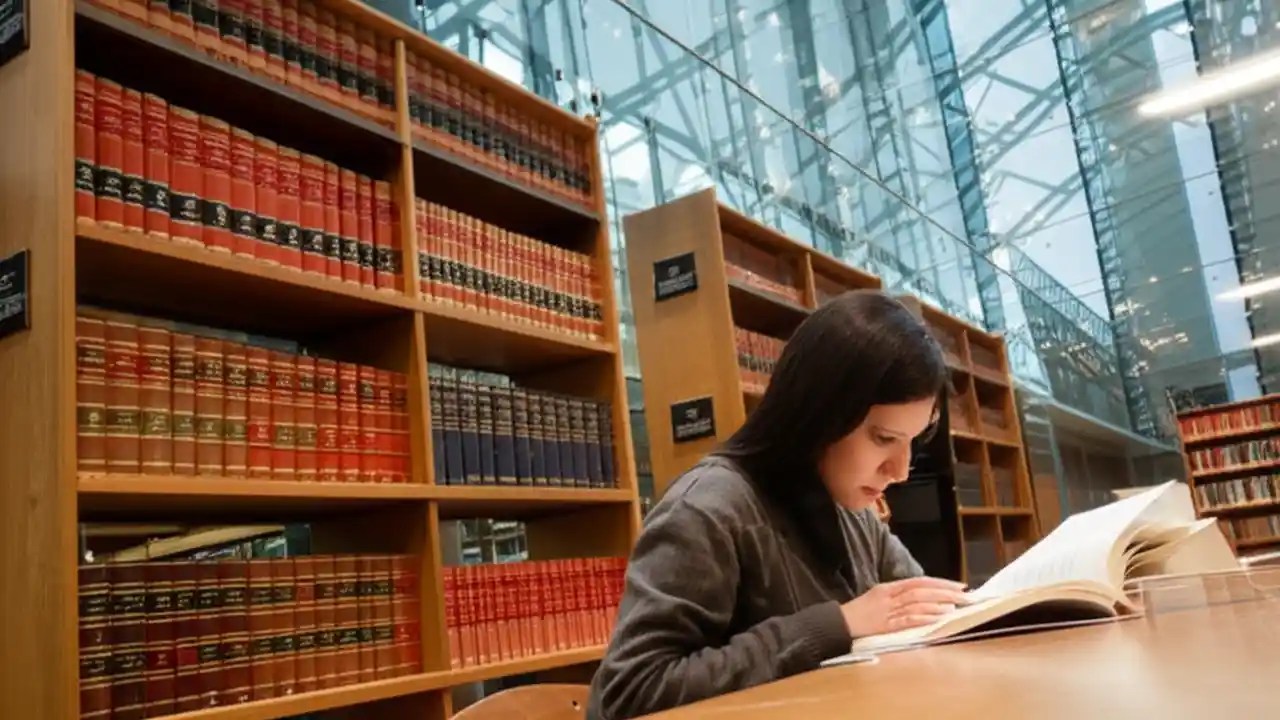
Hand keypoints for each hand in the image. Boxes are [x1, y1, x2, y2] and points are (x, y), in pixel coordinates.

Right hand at [841, 576, 968, 636]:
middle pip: (921, 590)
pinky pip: (908, 620)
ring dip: (938, 604)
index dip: (940, 583)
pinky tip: (937, 619)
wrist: (838, 623)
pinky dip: (924, 618)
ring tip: (955, 606)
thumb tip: (923, 599)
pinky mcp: (885, 625)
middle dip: (945, 592)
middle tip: (965, 595)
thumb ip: (897, 597)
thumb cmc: (858, 613)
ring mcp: (887, 610)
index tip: (959, 586)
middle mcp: (889, 596)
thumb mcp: (877, 598)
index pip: (918, 581)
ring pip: (917, 603)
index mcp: (888, 588)